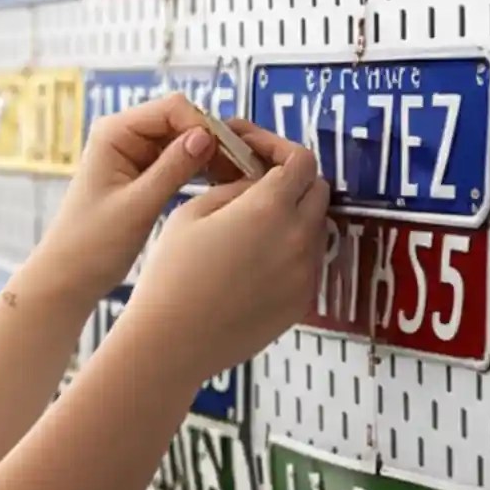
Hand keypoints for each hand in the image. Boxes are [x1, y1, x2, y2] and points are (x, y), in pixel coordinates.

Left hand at [31, 94, 247, 305]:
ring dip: (212, 156)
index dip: (206, 127)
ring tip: (239, 180)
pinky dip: (201, 170)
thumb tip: (206, 136)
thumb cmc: (91, 243)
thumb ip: (173, 169)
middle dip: (214, 141)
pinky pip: (180, 160)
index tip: (233, 155)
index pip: (173, 108)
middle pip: (183, 120)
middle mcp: (123, 134)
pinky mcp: (143, 172)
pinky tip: (223, 186)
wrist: (69, 274)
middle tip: (245, 170)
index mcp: (114, 132)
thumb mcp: (138, 206)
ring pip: (185, 140)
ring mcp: (134, 152)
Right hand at [133, 122, 329, 380]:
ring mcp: (305, 274)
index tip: (255, 151)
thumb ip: (233, 189)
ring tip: (251, 224)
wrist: (172, 342)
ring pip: (316, 227)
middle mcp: (298, 239)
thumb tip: (254, 182)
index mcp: (269, 209)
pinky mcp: (302, 303)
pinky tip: (254, 259)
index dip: (278, 148)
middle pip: (318, 191)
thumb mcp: (191, 212)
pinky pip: (308, 262)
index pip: (301, 161)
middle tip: (256, 182)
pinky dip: (290, 250)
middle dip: (291, 179)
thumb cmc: (171, 275)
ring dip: (293, 216)